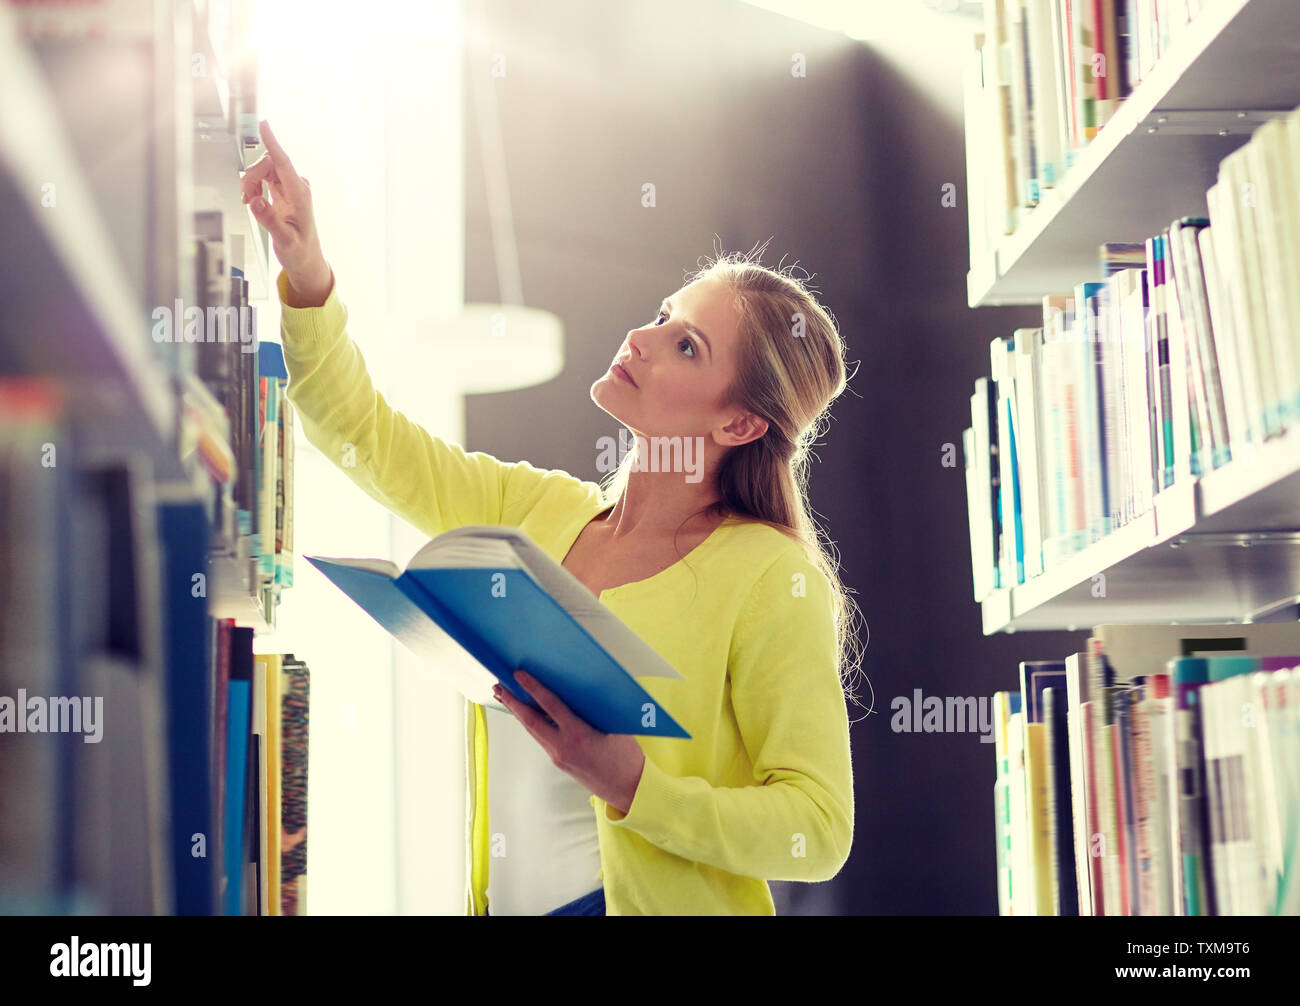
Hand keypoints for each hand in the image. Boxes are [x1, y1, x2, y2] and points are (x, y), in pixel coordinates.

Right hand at [241, 119, 331, 304]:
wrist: (306, 258)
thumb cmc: (300, 251)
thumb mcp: (284, 240)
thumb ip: (269, 220)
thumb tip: (257, 201)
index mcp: (300, 195)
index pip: (283, 163)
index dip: (272, 142)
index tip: (264, 125)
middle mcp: (297, 187)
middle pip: (268, 164)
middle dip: (252, 176)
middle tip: (246, 196)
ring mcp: (290, 188)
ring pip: (264, 170)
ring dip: (251, 182)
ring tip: (250, 201)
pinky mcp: (283, 191)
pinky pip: (264, 178)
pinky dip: (254, 186)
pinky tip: (253, 199)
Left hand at [494, 671, 646, 813]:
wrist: (628, 788)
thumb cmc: (625, 755)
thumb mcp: (612, 725)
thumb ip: (592, 709)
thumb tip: (574, 689)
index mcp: (578, 734)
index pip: (549, 705)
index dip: (532, 687)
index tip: (519, 674)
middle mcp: (563, 746)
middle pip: (530, 720)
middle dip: (512, 702)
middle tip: (498, 686)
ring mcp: (558, 756)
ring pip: (532, 730)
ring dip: (518, 713)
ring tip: (506, 697)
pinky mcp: (558, 761)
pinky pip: (541, 737)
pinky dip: (531, 723)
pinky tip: (527, 714)